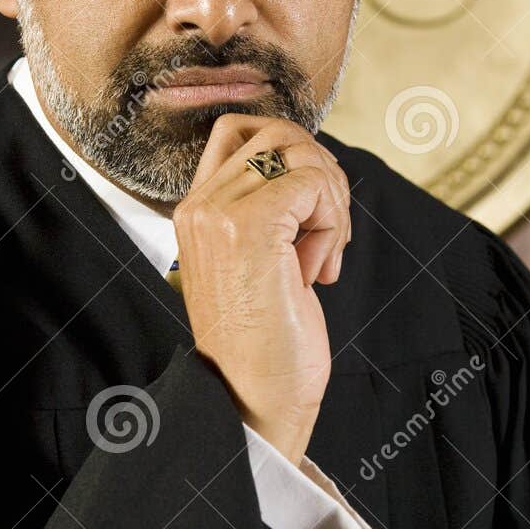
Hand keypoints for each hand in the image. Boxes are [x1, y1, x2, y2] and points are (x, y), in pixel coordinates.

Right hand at [172, 115, 351, 465]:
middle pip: (278, 132)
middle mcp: (199, 205)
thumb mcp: (261, 261)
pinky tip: (318, 271)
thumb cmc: (267, 344)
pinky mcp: (251, 227)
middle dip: (322, 176)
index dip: (293, 155)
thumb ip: (270, 209)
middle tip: (327, 235)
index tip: (310, 213)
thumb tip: (314, 162)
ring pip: (300, 153)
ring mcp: (221, 213)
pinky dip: (333, 223)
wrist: (254, 399)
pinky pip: (314, 185)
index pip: (241, 129)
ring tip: (321, 257)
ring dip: (331, 201)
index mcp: (195, 211)